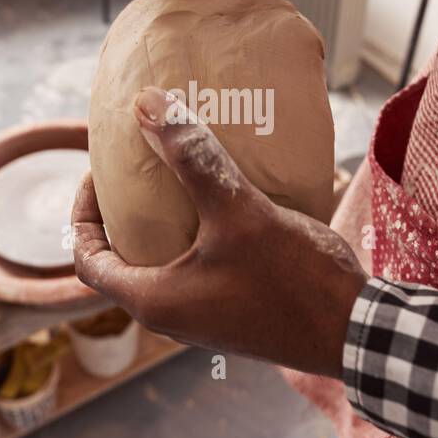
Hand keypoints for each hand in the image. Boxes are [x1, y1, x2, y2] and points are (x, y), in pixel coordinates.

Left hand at [71, 88, 364, 378]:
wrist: (355, 332)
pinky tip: (228, 201)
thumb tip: (147, 105)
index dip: (82, 211)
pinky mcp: (235, 312)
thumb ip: (192, 158)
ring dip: (167, 221)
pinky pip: (199, 268)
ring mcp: (205, 317)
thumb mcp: (238, 211)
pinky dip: (200, 234)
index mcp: (153, 300)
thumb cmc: (292, 279)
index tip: (101, 172)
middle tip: (144, 165)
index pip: (86, 257)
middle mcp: (171, 315)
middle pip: (124, 257)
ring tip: (185, 175)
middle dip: (127, 210)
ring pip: (165, 263)